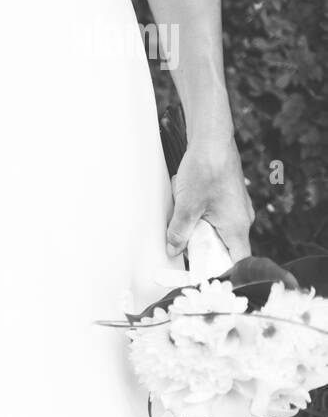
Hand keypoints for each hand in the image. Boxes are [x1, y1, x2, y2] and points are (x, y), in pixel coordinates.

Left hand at [166, 138, 253, 261]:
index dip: (219, 271)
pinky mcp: (229, 200)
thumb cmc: (205, 169)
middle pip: (225, 248)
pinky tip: (187, 207)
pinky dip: (201, 219)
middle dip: (203, 251)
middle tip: (184, 251)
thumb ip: (180, 231)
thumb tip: (173, 249)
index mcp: (237, 227)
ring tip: (184, 224)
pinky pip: (216, 218)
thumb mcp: (187, 205)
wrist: (213, 141)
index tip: (200, 275)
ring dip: (200, 232)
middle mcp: (242, 220)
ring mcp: (237, 209)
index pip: (236, 261)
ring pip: (218, 232)